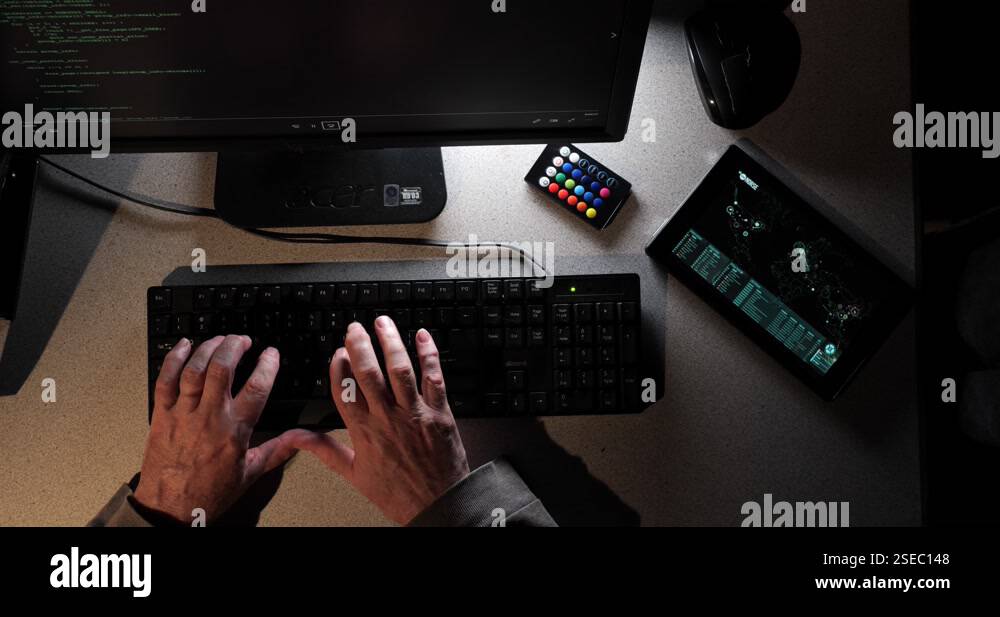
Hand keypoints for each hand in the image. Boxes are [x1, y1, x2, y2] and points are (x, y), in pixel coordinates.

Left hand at [134, 335, 301, 523]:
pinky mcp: (162, 415)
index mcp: (234, 430)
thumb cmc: (208, 494)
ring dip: (209, 348)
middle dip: (235, 346)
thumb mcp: (250, 473)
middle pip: (223, 368)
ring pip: (195, 369)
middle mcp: (209, 417)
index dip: (267, 364)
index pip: (257, 387)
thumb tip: (300, 438)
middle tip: (243, 340)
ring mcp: (183, 414)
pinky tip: (183, 346)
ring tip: (220, 340)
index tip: (271, 353)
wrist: (169, 508)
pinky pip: (165, 380)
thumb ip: (277, 450)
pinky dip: (173, 358)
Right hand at [291, 318, 470, 524]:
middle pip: (369, 374)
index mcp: (364, 432)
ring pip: (400, 370)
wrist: (437, 505)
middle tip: (354, 327)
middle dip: (360, 346)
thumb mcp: (353, 473)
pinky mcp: (439, 414)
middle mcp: (387, 419)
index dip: (339, 367)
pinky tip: (423, 337)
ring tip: (382, 322)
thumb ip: (324, 450)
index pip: (344, 390)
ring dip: (390, 342)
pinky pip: (434, 378)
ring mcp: (414, 414)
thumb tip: (295, 438)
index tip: (338, 351)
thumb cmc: (397, 492)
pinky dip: (429, 355)